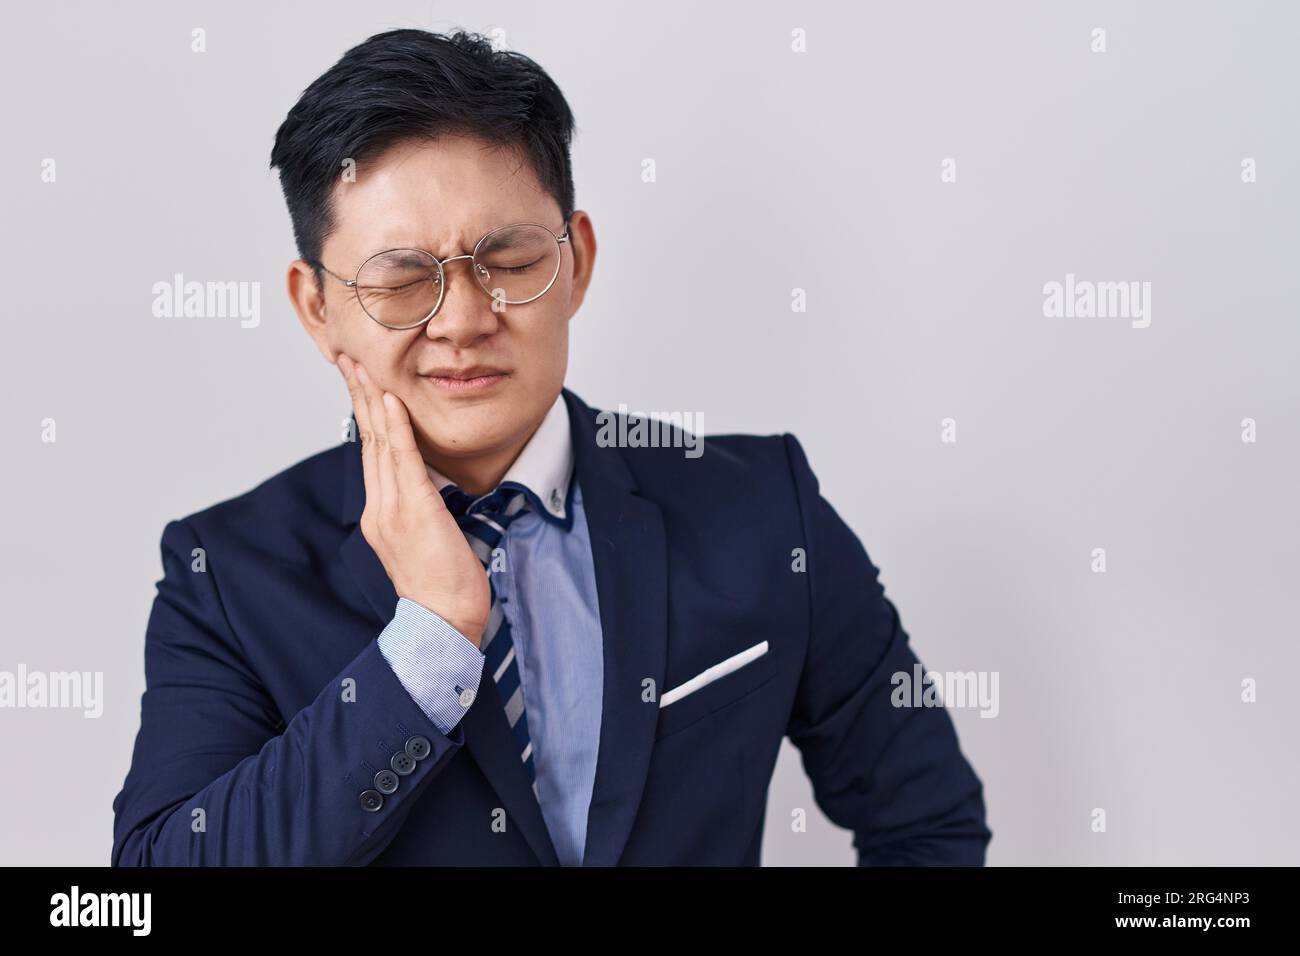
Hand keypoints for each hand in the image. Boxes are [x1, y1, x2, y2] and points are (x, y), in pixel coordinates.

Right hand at [338, 354, 490, 645]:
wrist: (443, 621)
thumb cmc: (443, 587)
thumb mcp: (426, 540)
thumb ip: (419, 509)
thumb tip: (425, 487)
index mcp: (379, 513)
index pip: (370, 453)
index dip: (364, 414)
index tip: (358, 380)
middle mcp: (378, 507)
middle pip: (366, 440)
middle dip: (358, 396)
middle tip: (347, 358)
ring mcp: (392, 508)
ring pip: (379, 443)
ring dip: (371, 400)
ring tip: (363, 366)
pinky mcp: (414, 510)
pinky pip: (403, 460)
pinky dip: (396, 427)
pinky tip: (390, 400)